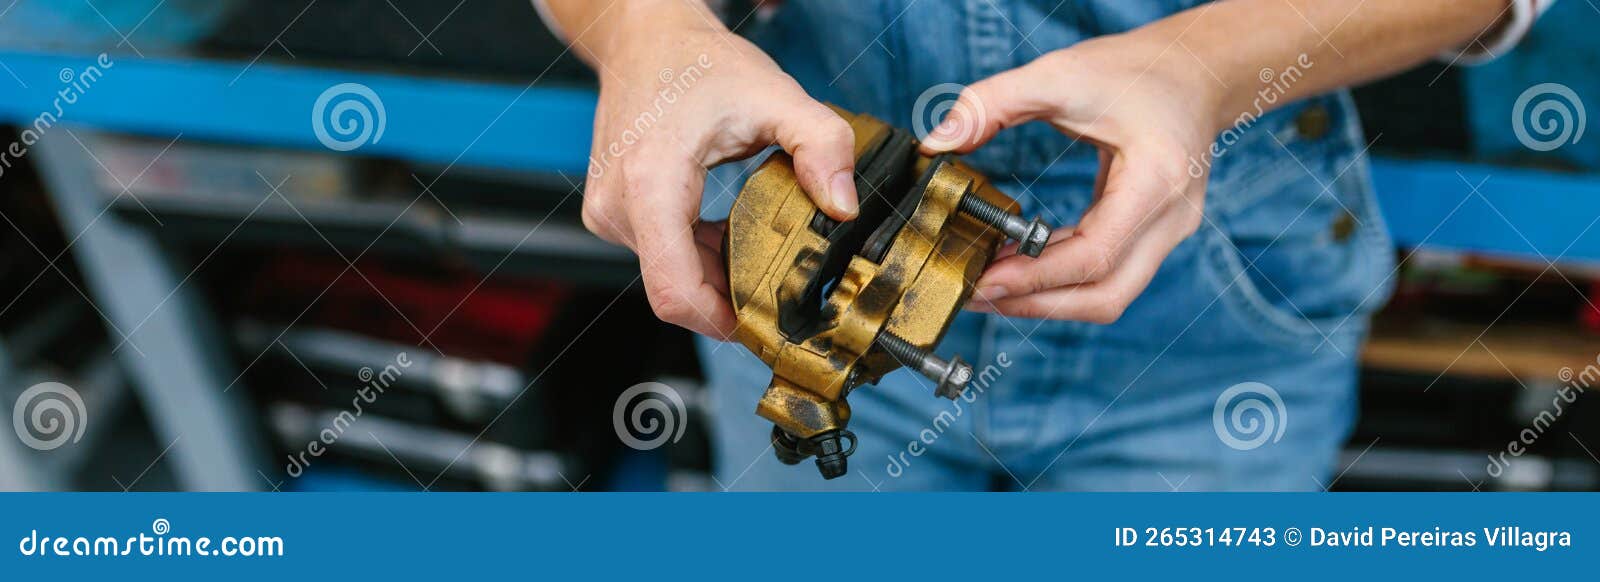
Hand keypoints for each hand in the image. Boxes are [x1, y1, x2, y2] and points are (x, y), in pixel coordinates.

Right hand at [582, 16, 858, 337]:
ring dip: (714, 277)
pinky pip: (660, 258)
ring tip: (758, 256)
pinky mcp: (611, 214)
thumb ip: (823, 146)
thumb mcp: (776, 96)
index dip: (722, 323)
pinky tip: (727, 238)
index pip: (675, 292)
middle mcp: (617, 205)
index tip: (764, 327)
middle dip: (729, 299)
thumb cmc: (701, 64)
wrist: (647, 38)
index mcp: (650, 183)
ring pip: (669, 278)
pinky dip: (697, 258)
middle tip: (781, 292)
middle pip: (677, 291)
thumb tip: (844, 207)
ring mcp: (608, 212)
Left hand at [920, 35, 1220, 323]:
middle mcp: (1171, 219)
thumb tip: (937, 142)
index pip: (1095, 256)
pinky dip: (1060, 276)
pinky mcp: (1153, 237)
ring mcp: (1168, 234)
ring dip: (1047, 298)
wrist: (1194, 69)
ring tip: (988, 282)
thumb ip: (994, 103)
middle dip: (1037, 304)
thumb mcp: (1060, 73)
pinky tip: (1018, 262)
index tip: (984, 281)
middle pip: (1106, 294)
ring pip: (1108, 294)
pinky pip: (1107, 274)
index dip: (1036, 278)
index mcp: (1157, 182)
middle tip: (977, 295)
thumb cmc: (1136, 70)